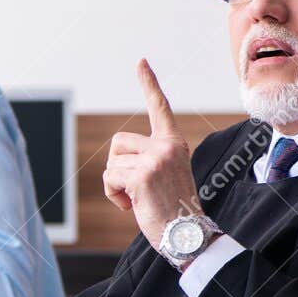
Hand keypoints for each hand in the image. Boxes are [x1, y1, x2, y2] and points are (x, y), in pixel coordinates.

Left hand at [102, 59, 202, 251]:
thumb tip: (118, 160)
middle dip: (118, 167)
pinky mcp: (143, 175)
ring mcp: (156, 159)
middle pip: (118, 143)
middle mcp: (167, 146)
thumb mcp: (163, 175)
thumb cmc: (172, 209)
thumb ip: (148, 159)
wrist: (186, 234)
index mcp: (174, 143)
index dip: (148, 84)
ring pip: (112, 163)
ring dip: (117, 184)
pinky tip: (132, 205)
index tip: (140, 62)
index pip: (159, 108)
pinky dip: (114, 195)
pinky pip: (110, 178)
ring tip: (138, 198)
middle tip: (138, 188)